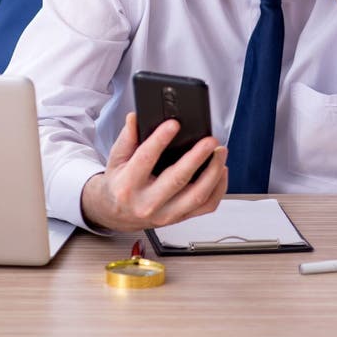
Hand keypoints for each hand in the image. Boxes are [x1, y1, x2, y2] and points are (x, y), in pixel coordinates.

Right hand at [81, 112, 227, 231]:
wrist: (117, 215)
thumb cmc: (119, 185)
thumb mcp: (116, 160)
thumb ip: (126, 138)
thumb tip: (134, 118)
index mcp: (128, 185)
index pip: (145, 159)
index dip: (160, 140)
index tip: (174, 124)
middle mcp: (147, 202)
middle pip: (177, 180)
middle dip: (197, 157)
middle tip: (210, 140)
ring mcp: (166, 214)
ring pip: (196, 196)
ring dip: (213, 172)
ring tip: (220, 152)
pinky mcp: (180, 218)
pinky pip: (206, 206)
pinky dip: (218, 188)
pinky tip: (221, 170)